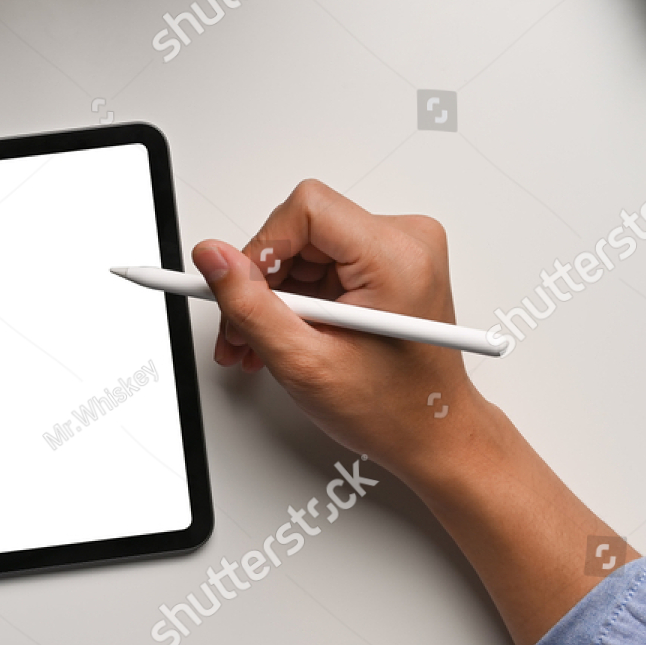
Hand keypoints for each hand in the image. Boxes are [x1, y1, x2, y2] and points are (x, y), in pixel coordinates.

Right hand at [191, 179, 478, 476]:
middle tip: (243, 330)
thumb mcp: (304, 362)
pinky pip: (322, 262)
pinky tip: (284, 333)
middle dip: (262, 282)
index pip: (306, 210)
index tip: (242, 288)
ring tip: (259, 342)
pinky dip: (296, 298)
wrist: (433, 434)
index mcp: (397, 259)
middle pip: (301, 230)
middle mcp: (406, 242)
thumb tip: (212, 257)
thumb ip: (250, 305)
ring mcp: (400, 251)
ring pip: (305, 248)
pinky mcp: (389, 263)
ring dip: (274, 295)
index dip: (262, 248)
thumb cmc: (393, 410)